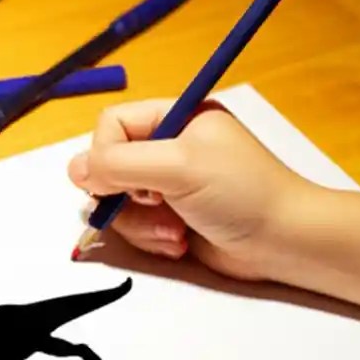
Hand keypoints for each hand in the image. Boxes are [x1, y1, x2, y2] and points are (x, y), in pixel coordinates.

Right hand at [69, 99, 318, 279]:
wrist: (285, 241)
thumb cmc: (242, 193)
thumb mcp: (179, 167)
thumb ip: (120, 165)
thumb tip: (74, 170)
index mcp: (175, 118)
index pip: (111, 125)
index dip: (106, 154)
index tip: (123, 181)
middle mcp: (168, 148)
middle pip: (108, 167)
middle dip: (125, 196)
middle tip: (156, 204)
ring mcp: (167, 186)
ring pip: (116, 203)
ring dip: (140, 223)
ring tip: (173, 231)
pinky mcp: (170, 219)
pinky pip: (134, 227)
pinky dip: (151, 238)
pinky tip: (179, 242)